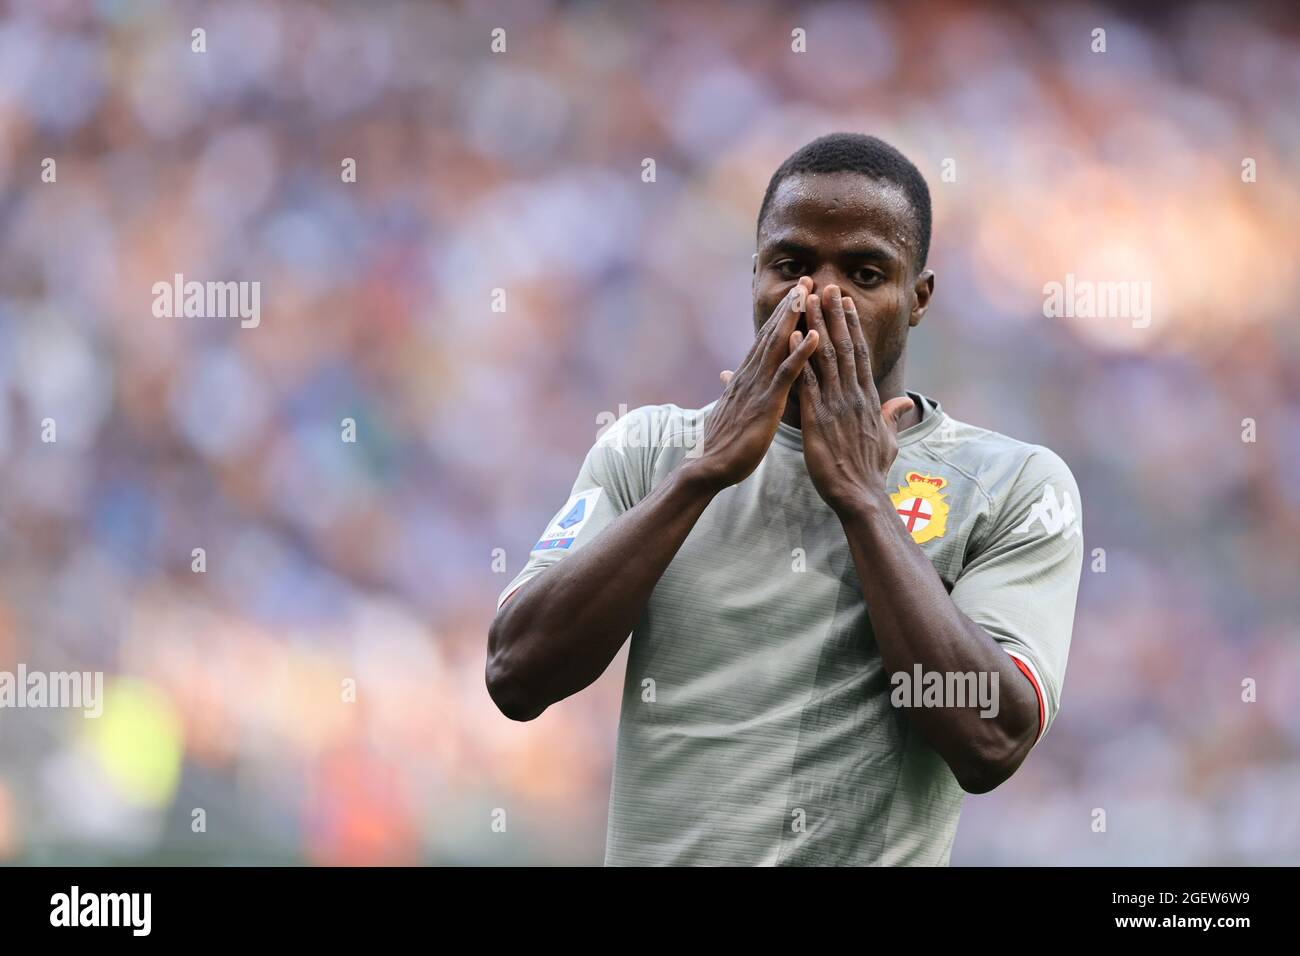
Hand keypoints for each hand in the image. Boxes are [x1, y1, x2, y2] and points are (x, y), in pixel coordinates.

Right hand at [688, 279, 819, 490]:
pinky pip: (786, 374)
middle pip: (772, 333)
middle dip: (790, 305)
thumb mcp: (730, 409)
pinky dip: (800, 353)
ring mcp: (758, 387)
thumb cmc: (721, 443)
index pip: (765, 340)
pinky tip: (815, 336)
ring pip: (778, 344)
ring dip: (795, 317)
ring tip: (810, 293)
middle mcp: (751, 375)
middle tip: (806, 279)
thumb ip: (732, 389)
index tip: (795, 294)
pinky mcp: (766, 403)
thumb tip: (725, 376)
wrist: (707, 466)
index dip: (781, 316)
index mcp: (746, 378)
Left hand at [797, 285, 914, 513]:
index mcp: (867, 398)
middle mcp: (853, 395)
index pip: (858, 353)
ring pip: (825, 357)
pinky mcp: (819, 419)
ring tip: (807, 300)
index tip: (844, 302)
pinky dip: (799, 358)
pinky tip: (792, 337)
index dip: (850, 325)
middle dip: (833, 314)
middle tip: (825, 285)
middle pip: (843, 346)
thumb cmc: (871, 472)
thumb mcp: (888, 440)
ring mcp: (837, 405)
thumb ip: (893, 416)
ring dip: (815, 326)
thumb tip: (905, 402)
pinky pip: (807, 382)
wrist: (861, 496)